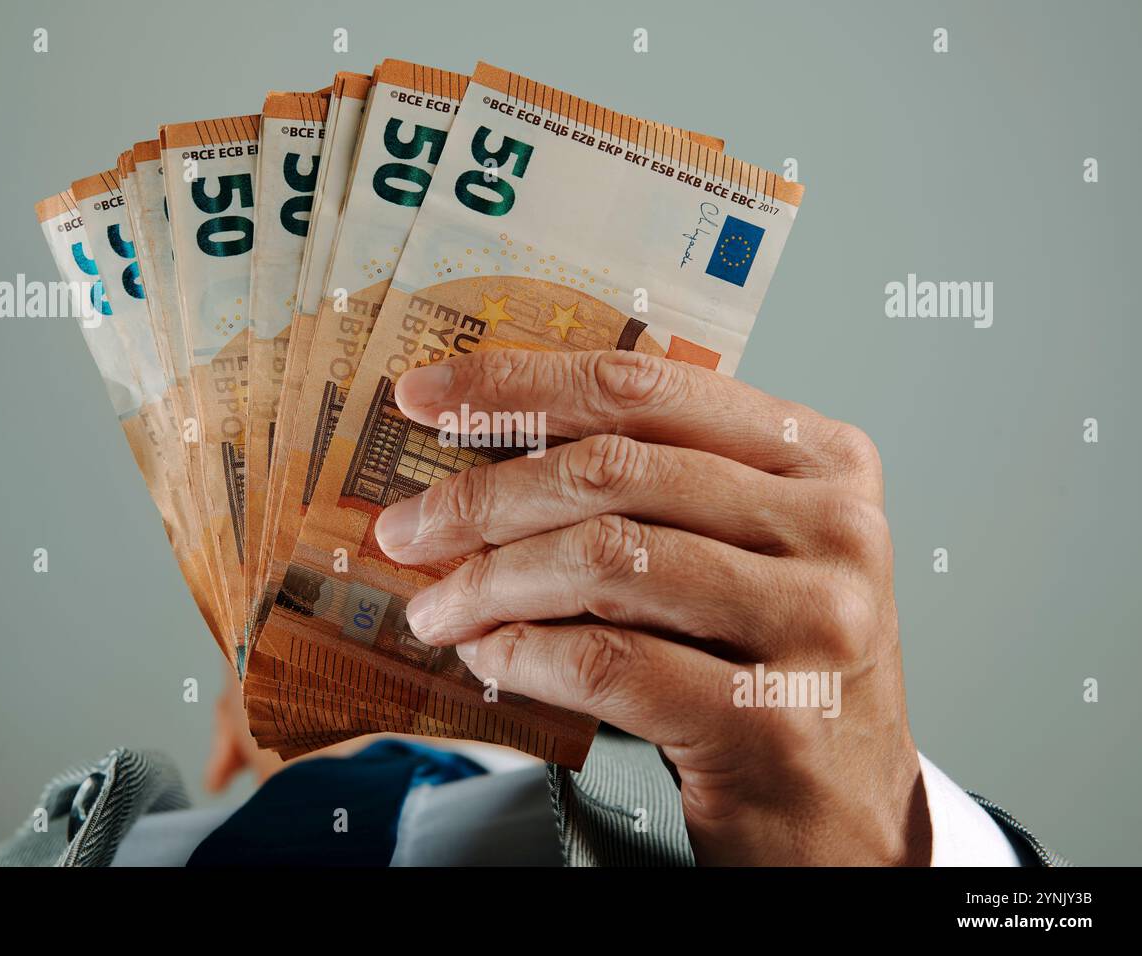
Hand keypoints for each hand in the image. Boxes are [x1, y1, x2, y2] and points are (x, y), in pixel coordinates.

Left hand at [373, 349, 929, 864]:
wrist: (843, 809)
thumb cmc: (774, 664)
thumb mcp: (743, 548)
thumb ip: (655, 487)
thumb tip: (488, 451)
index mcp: (821, 459)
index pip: (645, 386)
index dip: (520, 383)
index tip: (424, 393)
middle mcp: (833, 527)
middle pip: (612, 472)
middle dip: (481, 497)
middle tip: (406, 526)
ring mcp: (813, 621)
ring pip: (603, 561)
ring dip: (490, 583)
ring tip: (437, 606)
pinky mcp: (771, 716)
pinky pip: (607, 662)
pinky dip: (526, 655)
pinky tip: (490, 656)